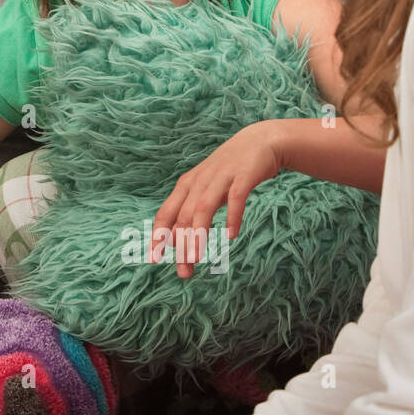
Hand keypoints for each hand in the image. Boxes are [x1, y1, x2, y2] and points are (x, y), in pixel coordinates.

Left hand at [149, 121, 283, 278]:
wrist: (260, 141)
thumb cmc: (229, 171)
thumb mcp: (205, 190)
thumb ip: (190, 212)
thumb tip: (175, 240)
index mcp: (187, 185)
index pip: (165, 213)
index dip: (158, 236)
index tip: (153, 259)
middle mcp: (199, 181)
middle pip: (183, 216)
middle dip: (181, 245)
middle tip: (183, 272)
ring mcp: (221, 177)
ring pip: (203, 208)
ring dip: (198, 234)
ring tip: (196, 257)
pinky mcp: (243, 175)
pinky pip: (236, 197)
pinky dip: (232, 216)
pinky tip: (231, 235)